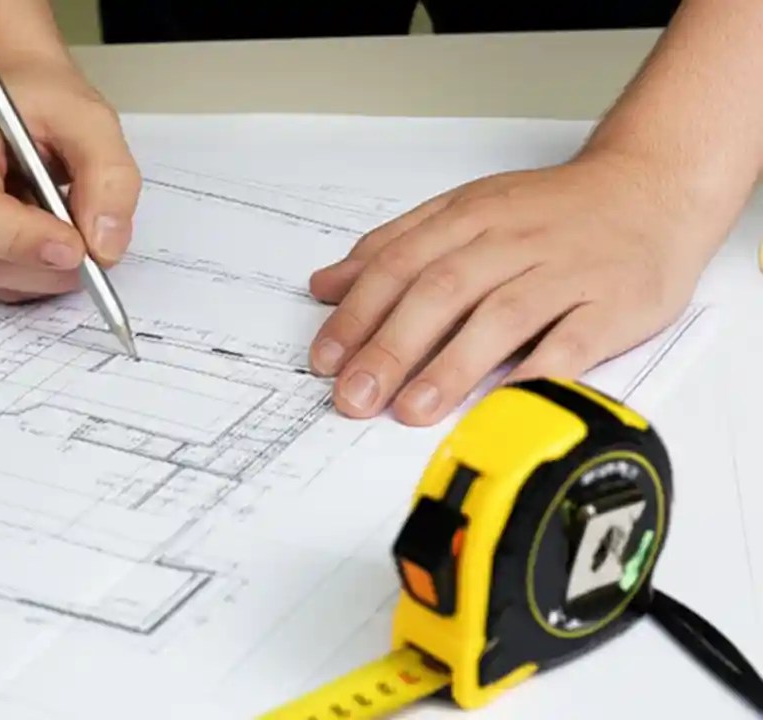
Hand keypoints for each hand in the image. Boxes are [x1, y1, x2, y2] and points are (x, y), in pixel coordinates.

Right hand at [0, 59, 141, 302]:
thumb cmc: (38, 100)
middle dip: (49, 263)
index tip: (78, 248)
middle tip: (94, 245)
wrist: (10, 97)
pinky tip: (47, 236)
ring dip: (46, 270)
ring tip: (69, 227)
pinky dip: (34, 272)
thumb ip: (108, 177)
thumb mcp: (89, 119)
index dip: (25, 242)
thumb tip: (105, 246)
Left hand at [306, 151, 713, 425]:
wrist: (651, 187)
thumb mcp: (464, 211)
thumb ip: (393, 247)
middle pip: (442, 291)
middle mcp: (512, 241)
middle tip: (355, 395)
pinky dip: (541, 370)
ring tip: (412, 408)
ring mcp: (565, 271)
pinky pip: (576, 339)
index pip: (399, 265)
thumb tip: (325, 285)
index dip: (358, 314)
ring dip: (452, 365)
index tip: (326, 359)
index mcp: (470, 218)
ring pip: (501, 316)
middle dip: (391, 347)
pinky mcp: (614, 302)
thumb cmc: (550, 211)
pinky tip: (506, 400)